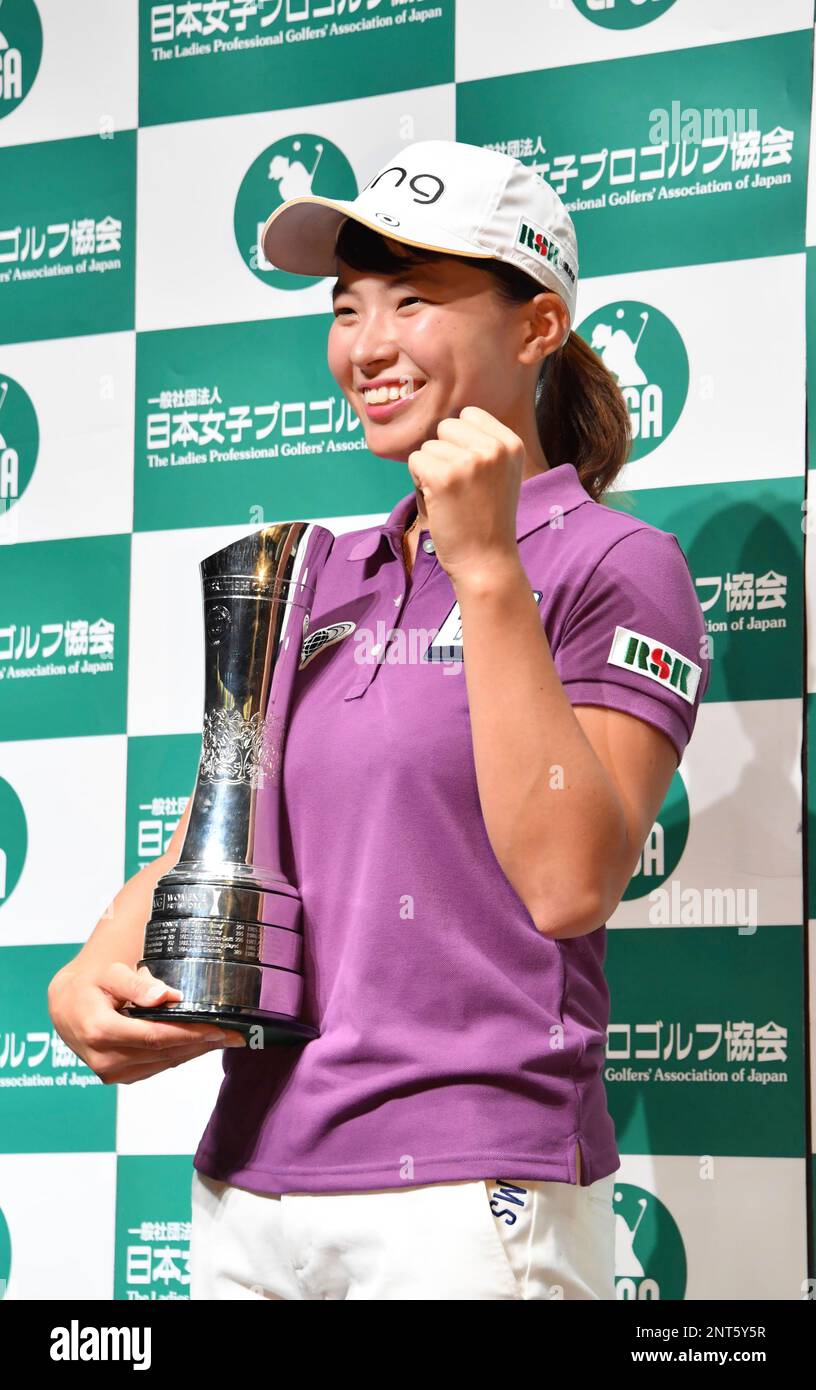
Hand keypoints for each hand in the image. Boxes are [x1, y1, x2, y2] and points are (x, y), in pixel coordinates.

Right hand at [47, 962, 246, 1084]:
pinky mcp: (118, 1077)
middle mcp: (104, 1059)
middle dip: (202, 1043)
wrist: (66, 1007)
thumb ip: (136, 984)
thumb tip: (167, 996)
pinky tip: (200, 1043)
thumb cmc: (89, 986)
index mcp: (100, 1031)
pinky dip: (180, 1054)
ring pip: (164, 1063)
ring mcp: (110, 1072)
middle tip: (235, 1033)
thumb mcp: (109, 974)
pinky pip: (156, 1066)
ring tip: (226, 1038)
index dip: (190, 1033)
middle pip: (164, 1052)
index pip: (155, 1036)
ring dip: (195, 1051)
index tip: (219, 1027)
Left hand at [407, 405, 524, 585]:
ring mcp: (470, 461)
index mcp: (511, 443)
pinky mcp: (444, 476)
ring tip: (450, 498)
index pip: (469, 414)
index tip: (470, 473)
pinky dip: (418, 482)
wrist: (486, 562)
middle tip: (458, 488)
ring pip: (428, 446)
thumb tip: (449, 420)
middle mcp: (494, 447)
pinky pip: (415, 461)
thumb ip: (483, 445)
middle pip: (446, 426)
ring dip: (430, 470)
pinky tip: (438, 502)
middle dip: (443, 453)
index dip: (460, 442)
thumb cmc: (487, 521)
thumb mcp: (501, 473)